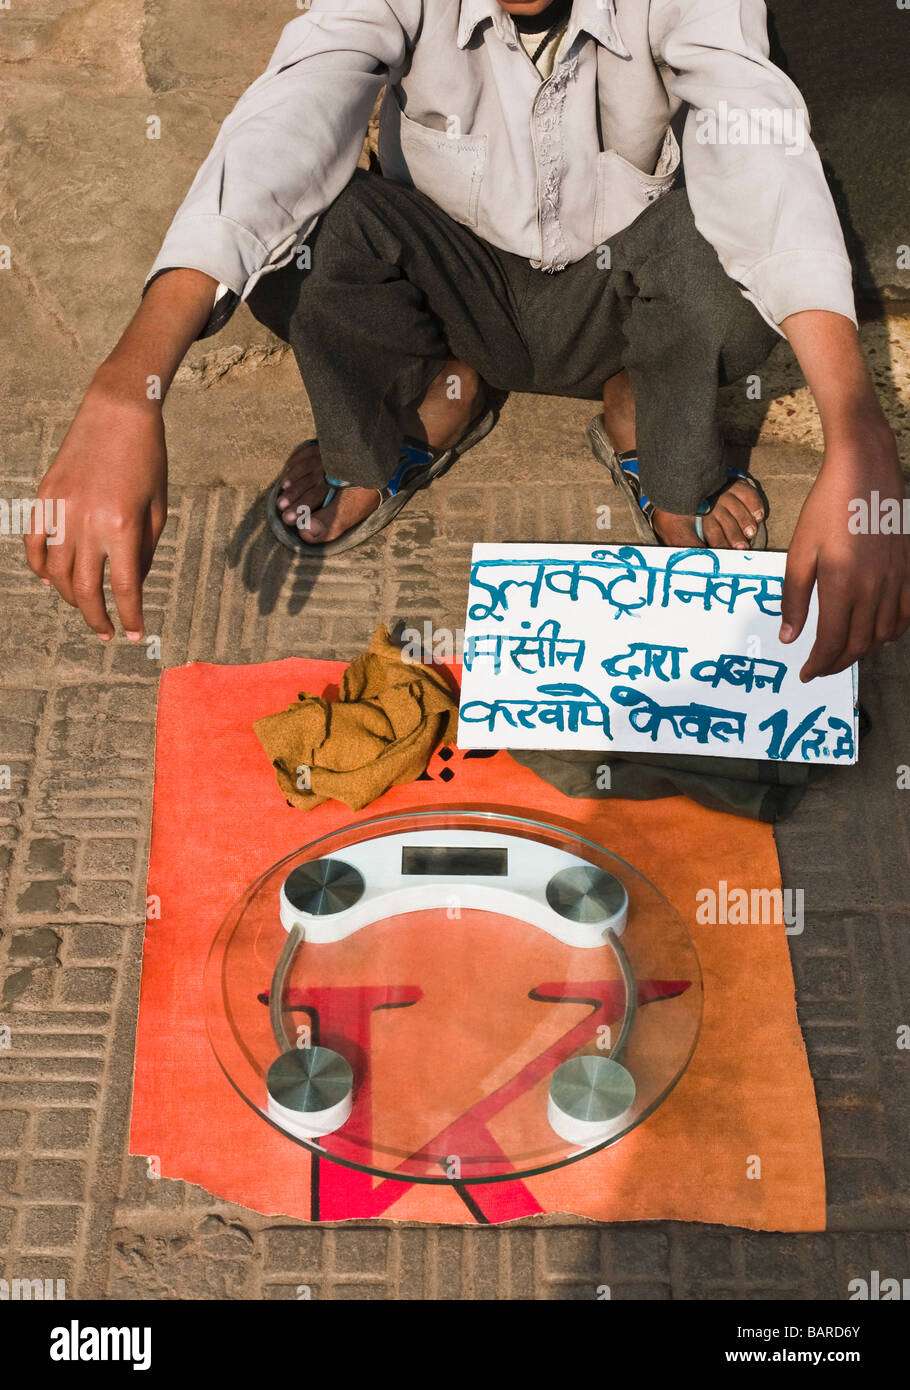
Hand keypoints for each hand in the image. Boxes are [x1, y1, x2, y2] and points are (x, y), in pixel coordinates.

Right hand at [24, 376, 167, 639]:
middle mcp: (88, 522)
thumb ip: (143, 550)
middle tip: (106, 633)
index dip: (129, 617)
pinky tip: (51, 581)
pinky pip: (36, 545)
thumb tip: (130, 585)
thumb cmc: (147, 460)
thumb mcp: (157, 508)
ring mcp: (61, 510)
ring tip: (85, 606)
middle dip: (97, 618)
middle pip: (86, 589)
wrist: (117, 413)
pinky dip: (41, 568)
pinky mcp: (45, 498)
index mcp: (123, 527)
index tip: (133, 634)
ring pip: (57, 573)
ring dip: (70, 597)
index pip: (125, 588)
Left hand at [780, 425, 909, 680]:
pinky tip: (878, 634)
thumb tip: (789, 636)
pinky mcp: (908, 570)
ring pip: (883, 634)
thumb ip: (794, 597)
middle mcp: (874, 588)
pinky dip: (891, 632)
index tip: (805, 673)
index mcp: (843, 584)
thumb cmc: (826, 508)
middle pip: (858, 644)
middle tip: (819, 668)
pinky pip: (905, 614)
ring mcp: (896, 580)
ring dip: (862, 650)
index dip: (818, 664)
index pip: (832, 641)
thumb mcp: (799, 552)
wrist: (864, 471)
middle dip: (837, 663)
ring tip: (842, 653)